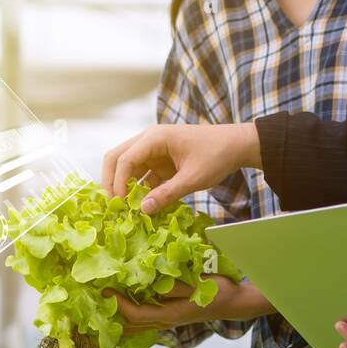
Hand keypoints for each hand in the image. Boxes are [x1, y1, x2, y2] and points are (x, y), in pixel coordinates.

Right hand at [101, 122, 262, 214]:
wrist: (236, 146)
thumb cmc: (216, 156)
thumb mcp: (193, 178)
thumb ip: (167, 194)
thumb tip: (143, 210)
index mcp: (155, 137)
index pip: (124, 159)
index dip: (117, 183)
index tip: (120, 205)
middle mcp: (149, 141)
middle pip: (116, 158)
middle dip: (111, 181)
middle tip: (112, 205)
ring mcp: (153, 151)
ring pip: (126, 167)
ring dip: (123, 186)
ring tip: (123, 209)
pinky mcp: (159, 161)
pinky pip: (141, 175)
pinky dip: (138, 189)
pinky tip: (140, 206)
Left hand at [106, 275, 273, 331]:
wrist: (232, 303)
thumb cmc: (217, 290)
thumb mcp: (199, 285)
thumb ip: (178, 287)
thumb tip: (156, 287)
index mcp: (169, 314)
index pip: (136, 313)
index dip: (118, 304)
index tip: (104, 291)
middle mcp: (164, 322)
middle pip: (129, 325)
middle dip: (109, 317)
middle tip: (89, 308)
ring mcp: (165, 322)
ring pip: (134, 327)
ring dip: (115, 322)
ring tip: (95, 318)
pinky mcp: (167, 319)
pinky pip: (141, 324)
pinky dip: (126, 321)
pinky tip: (116, 318)